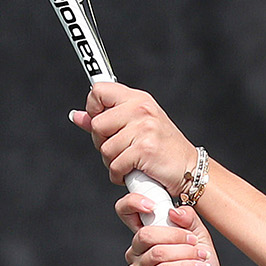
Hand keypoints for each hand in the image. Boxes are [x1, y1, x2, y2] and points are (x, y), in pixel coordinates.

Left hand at [70, 82, 199, 194]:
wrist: (188, 169)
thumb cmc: (162, 148)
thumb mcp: (135, 126)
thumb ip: (105, 119)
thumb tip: (77, 116)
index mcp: (138, 99)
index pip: (99, 90)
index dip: (93, 108)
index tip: (100, 121)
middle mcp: (141, 109)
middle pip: (97, 125)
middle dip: (102, 143)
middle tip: (119, 149)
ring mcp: (144, 128)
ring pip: (105, 148)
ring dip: (111, 162)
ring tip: (128, 162)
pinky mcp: (145, 148)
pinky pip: (115, 165)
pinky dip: (119, 175)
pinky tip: (130, 173)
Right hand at [119, 195, 219, 265]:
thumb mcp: (200, 240)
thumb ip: (190, 221)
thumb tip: (174, 210)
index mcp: (146, 236)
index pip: (126, 211)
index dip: (133, 202)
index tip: (154, 206)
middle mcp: (136, 252)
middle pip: (147, 234)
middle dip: (177, 236)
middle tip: (196, 243)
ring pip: (158, 253)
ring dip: (186, 254)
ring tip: (203, 259)